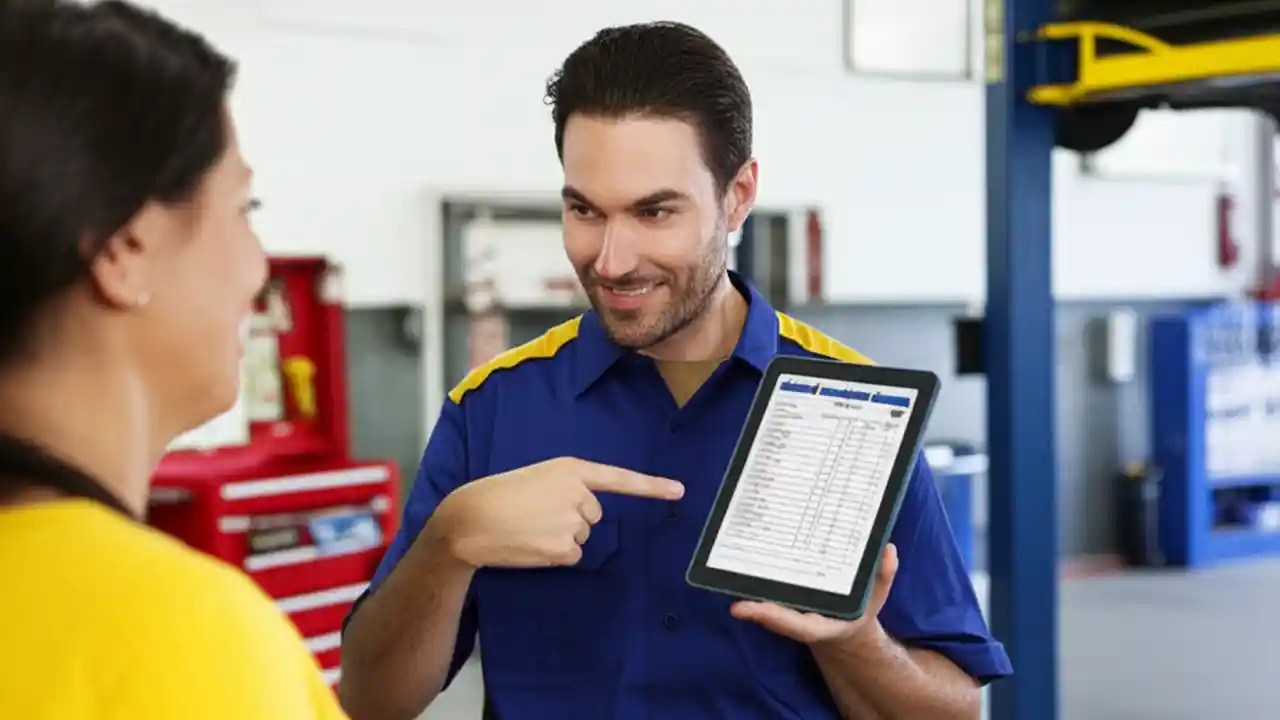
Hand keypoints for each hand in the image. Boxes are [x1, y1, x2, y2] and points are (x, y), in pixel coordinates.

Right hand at [429, 456, 683, 568]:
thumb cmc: (499, 496)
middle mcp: (577, 494)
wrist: (471, 519)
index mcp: (571, 469)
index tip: (678, 491)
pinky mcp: (564, 548)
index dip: (651, 487)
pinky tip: (531, 545)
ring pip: (582, 537)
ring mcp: (572, 522)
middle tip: (536, 515)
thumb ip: (565, 488)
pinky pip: (572, 556)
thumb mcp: (537, 478)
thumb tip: (584, 515)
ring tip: (529, 528)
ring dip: (560, 537)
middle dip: (571, 519)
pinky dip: (553, 555)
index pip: (618, 478)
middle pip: (594, 516)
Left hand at [731, 543, 898, 646]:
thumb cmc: (859, 613)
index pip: (789, 624)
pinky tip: (742, 547)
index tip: (738, 608)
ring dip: (745, 580)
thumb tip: (888, 550)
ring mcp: (787, 609)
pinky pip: (766, 587)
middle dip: (746, 596)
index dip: (765, 615)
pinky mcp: (782, 597)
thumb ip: (883, 577)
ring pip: (763, 597)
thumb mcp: (876, 599)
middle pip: (767, 610)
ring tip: (726, 554)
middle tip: (725, 573)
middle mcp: (796, 618)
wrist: (846, 629)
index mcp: (818, 626)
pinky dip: (753, 573)